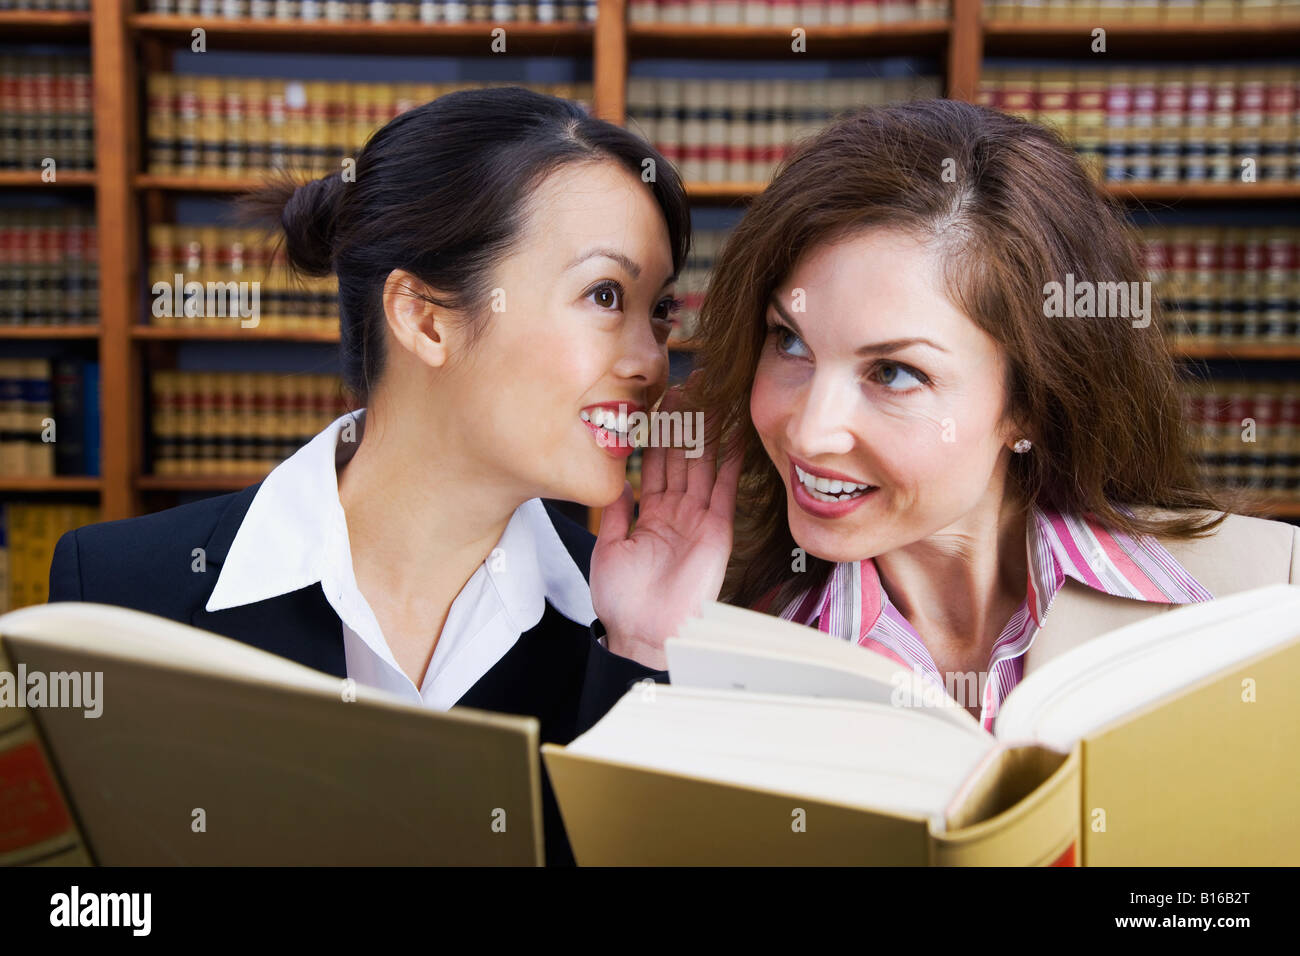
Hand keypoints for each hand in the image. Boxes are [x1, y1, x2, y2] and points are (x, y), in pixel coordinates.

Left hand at [591, 385, 742, 670]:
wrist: (643, 634)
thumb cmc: (623, 602)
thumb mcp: (609, 548)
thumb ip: (615, 512)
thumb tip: (614, 480)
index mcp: (652, 517)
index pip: (656, 467)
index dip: (656, 435)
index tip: (656, 405)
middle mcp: (678, 514)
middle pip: (683, 459)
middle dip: (684, 424)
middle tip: (687, 387)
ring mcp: (699, 520)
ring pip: (704, 467)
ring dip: (707, 432)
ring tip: (709, 397)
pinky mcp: (717, 530)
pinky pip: (725, 490)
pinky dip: (731, 462)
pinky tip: (734, 434)